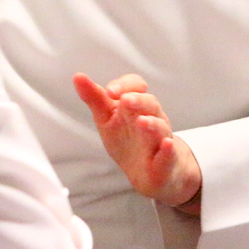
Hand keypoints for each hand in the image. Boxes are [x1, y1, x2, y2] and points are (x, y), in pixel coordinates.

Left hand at [73, 72, 202, 212]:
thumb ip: (94, 98)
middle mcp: (152, 117)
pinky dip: (168, 149)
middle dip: (138, 100)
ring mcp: (161, 138)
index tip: (110, 91)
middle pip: (150, 103)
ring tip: (142, 122)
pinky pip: (170, 154)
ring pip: (160, 127)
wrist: (147, 172)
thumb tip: (77, 76)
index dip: (125, 85)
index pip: (136, 86)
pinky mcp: (166, 161)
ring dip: (152, 124)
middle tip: (126, 101)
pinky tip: (167, 144)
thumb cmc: (127, 140)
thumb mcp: (106, 118)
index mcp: (136, 106)